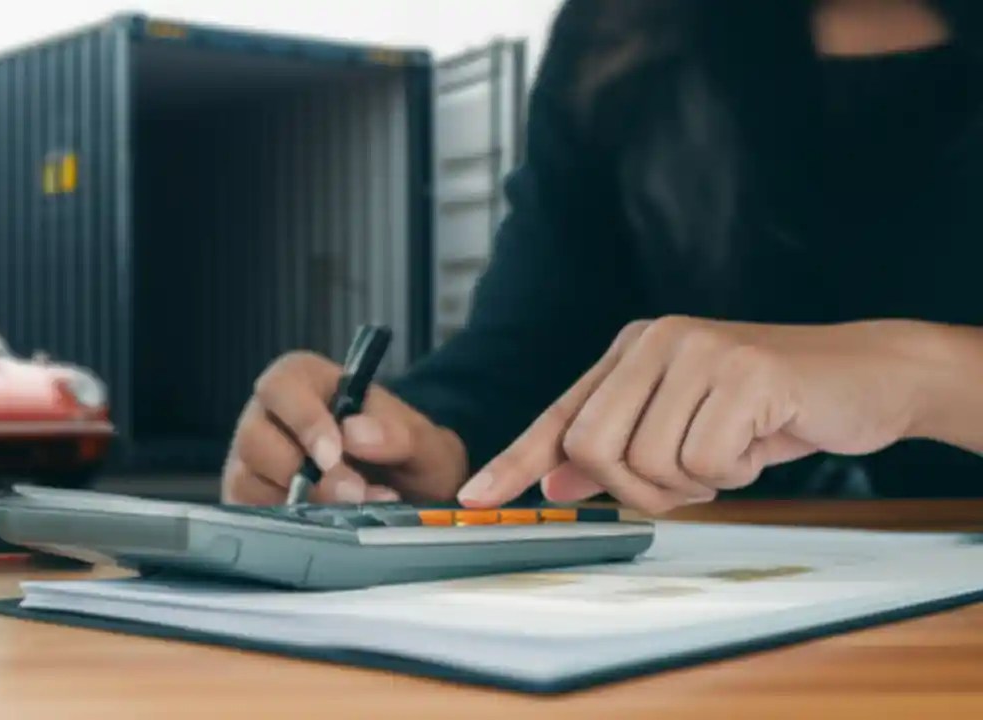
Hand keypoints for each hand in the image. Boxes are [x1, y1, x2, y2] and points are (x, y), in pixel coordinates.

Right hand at [222, 351, 467, 504]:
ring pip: (249, 479)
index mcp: (304, 382)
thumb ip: (400, 433)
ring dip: (303, 501)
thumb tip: (356, 433)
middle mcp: (268, 417)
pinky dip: (288, 524)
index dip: (304, 420)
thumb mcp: (423, 442)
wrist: (409, 496)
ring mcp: (253, 461)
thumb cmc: (406, 455)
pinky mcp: (250, 500)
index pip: (282, 386)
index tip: (334, 455)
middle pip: (255, 437)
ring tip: (354, 510)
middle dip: (305, 473)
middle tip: (353, 493)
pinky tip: (326, 526)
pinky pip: (251, 512)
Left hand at [457, 316, 928, 514]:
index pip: (558, 416)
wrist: (865, 378)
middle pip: (592, 448)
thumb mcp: (683, 430)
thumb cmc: (767, 408)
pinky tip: (761, 440)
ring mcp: (697, 349)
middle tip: (690, 481)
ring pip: (647, 463)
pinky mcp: (744, 369)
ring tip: (734, 450)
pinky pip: (705, 461)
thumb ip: (618, 448)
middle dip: (638, 488)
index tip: (474, 498)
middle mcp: (655, 340)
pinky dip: (736, 473)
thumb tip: (552, 479)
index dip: (513, 460)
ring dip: (695, 482)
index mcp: (631, 351)